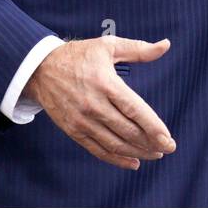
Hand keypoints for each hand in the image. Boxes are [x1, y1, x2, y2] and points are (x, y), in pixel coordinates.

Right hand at [22, 36, 177, 169]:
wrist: (39, 69)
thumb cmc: (78, 55)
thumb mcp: (108, 45)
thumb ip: (138, 48)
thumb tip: (165, 45)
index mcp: (105, 83)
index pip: (134, 109)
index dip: (153, 126)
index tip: (168, 139)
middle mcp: (94, 104)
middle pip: (128, 131)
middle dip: (151, 143)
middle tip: (167, 148)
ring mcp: (82, 120)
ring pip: (115, 144)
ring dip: (138, 152)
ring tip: (155, 154)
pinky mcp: (74, 130)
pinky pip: (98, 150)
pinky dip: (117, 160)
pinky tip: (133, 162)